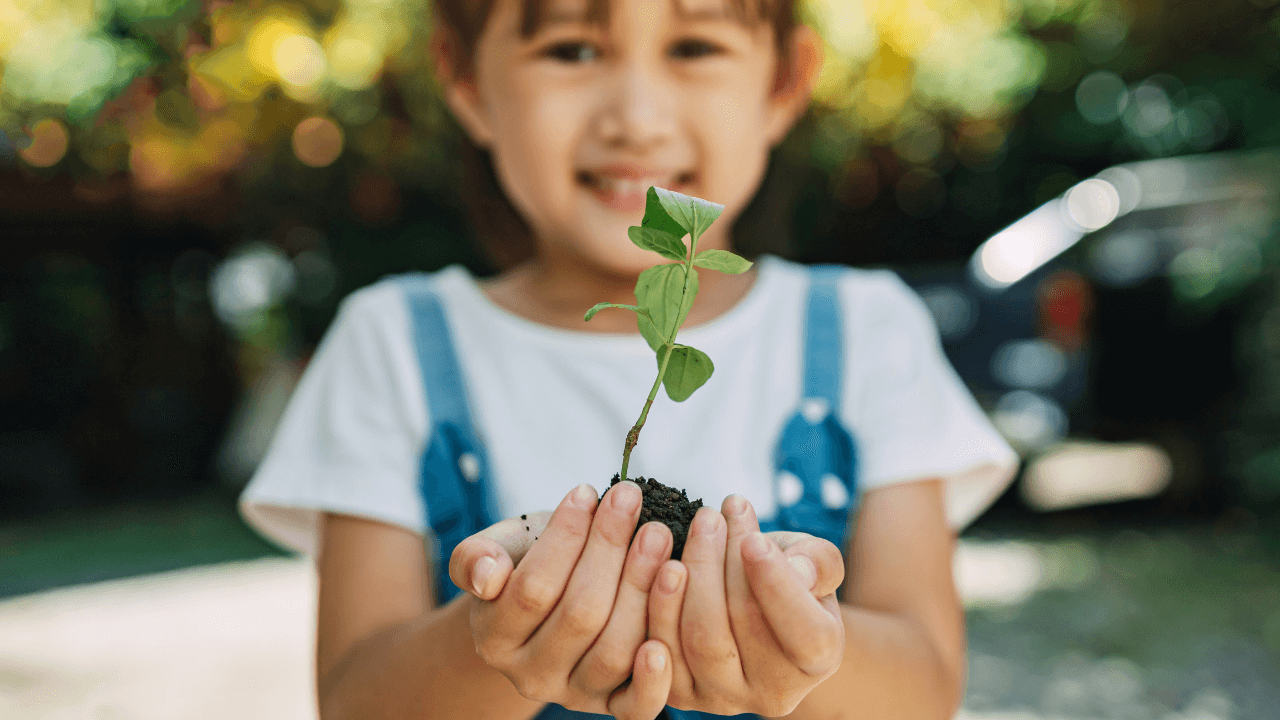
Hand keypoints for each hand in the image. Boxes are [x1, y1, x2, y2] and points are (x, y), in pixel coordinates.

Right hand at [448, 482, 674, 719]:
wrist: (554, 593)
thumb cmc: (529, 561)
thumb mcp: (496, 549)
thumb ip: (476, 557)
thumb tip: (487, 575)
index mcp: (495, 639)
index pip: (533, 589)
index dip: (563, 538)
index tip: (587, 491)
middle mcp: (531, 675)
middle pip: (580, 615)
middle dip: (609, 550)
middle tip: (631, 501)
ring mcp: (575, 694)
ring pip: (613, 650)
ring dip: (642, 589)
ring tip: (657, 536)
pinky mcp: (613, 705)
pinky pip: (635, 708)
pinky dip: (653, 681)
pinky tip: (664, 642)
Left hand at [647, 496, 845, 716]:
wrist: (752, 602)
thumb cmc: (788, 574)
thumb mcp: (814, 559)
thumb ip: (817, 561)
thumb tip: (796, 569)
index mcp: (819, 659)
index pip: (803, 632)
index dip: (776, 585)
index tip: (753, 540)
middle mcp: (774, 691)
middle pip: (740, 628)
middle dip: (717, 564)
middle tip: (709, 516)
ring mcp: (725, 698)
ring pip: (696, 641)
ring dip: (685, 577)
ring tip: (687, 533)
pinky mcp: (682, 695)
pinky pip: (661, 652)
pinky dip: (656, 604)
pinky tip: (660, 564)